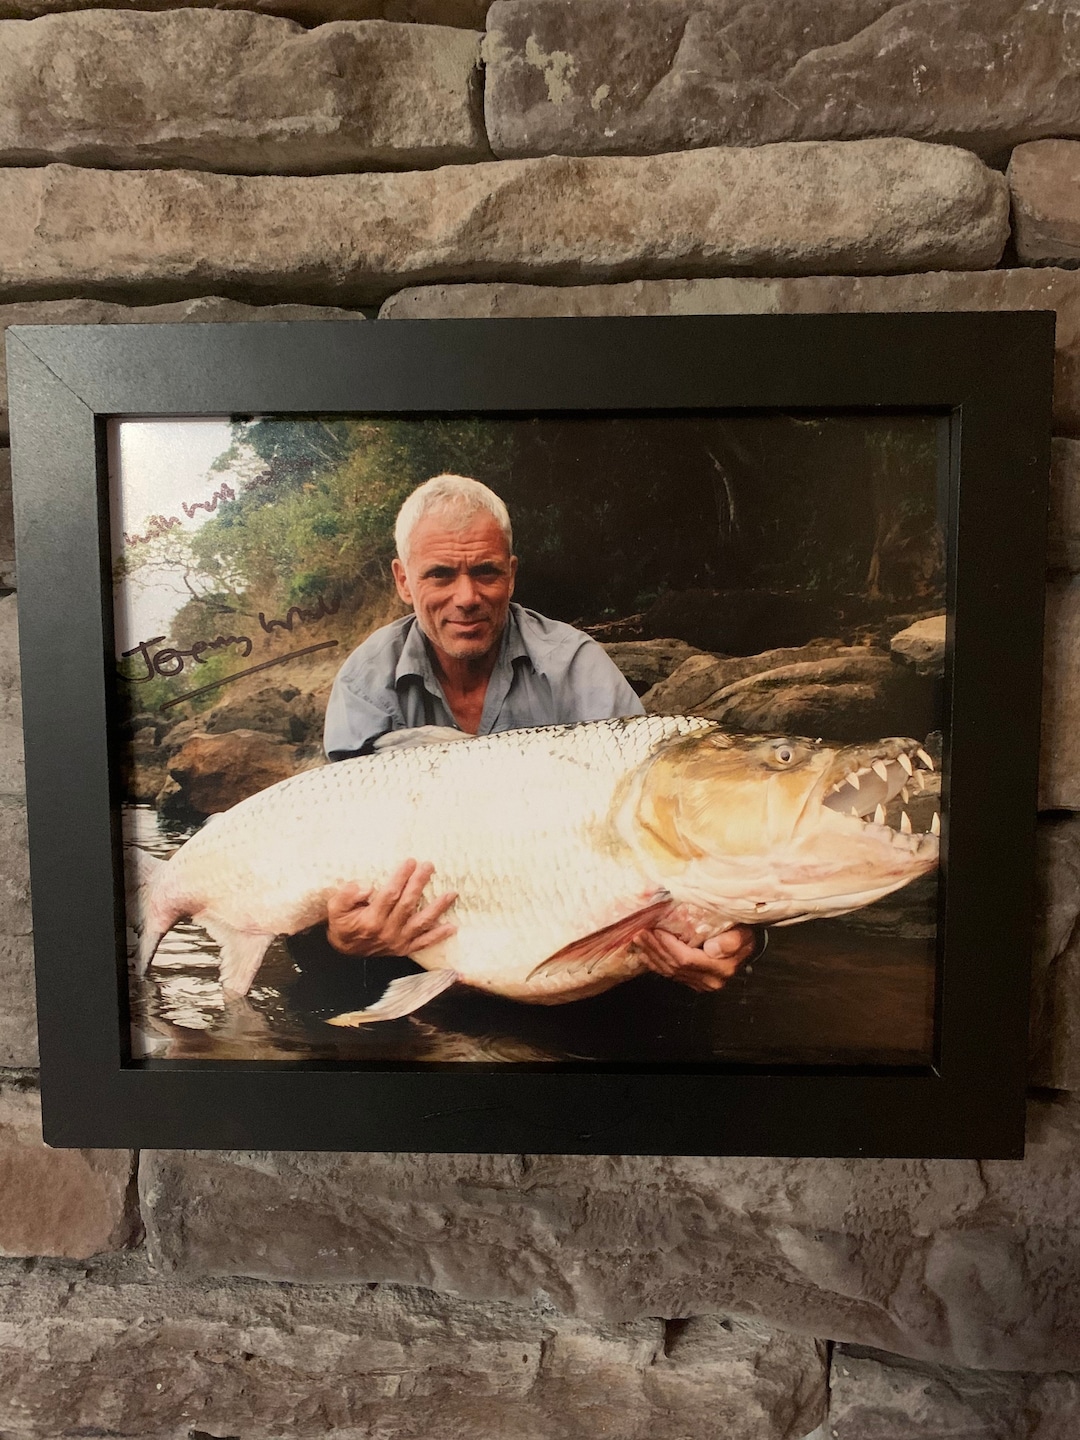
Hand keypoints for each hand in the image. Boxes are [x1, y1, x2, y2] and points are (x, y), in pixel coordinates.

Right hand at [326, 859, 456, 957]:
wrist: (344, 950)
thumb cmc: (342, 924)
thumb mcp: (335, 908)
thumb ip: (347, 895)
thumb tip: (367, 886)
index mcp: (371, 920)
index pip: (389, 894)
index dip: (401, 877)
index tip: (410, 861)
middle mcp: (387, 931)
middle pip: (408, 904)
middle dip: (419, 883)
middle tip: (429, 866)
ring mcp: (397, 941)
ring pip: (421, 923)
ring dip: (438, 908)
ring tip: (452, 894)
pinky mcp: (404, 949)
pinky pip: (424, 943)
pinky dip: (438, 936)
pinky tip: (452, 927)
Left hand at [633, 924, 757, 993]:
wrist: (746, 947)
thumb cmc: (743, 935)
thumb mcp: (743, 934)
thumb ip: (731, 941)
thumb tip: (712, 948)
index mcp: (721, 968)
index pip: (687, 959)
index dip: (669, 946)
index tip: (657, 930)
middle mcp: (710, 980)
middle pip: (675, 966)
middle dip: (656, 948)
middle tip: (642, 933)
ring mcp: (701, 984)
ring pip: (670, 971)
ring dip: (652, 955)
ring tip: (640, 940)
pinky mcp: (694, 983)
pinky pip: (671, 975)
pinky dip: (656, 964)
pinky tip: (645, 955)